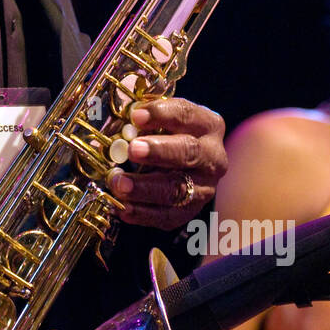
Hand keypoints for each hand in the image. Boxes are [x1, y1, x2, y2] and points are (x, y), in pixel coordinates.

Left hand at [110, 97, 226, 228]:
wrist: (181, 166)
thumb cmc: (165, 135)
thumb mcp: (159, 120)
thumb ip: (142, 118)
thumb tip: (118, 119)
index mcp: (207, 125)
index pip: (186, 115)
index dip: (161, 114)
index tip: (136, 116)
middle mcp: (212, 156)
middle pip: (188, 152)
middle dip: (159, 151)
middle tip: (132, 150)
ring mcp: (204, 186)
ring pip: (178, 189)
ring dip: (145, 187)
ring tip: (118, 183)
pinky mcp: (190, 210)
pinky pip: (168, 216)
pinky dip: (143, 213)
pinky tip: (122, 207)